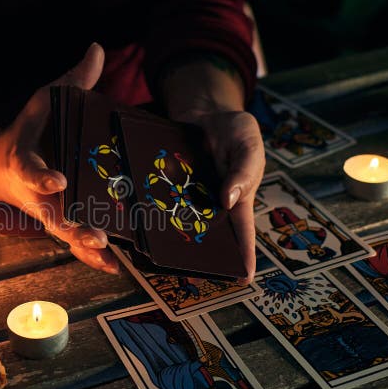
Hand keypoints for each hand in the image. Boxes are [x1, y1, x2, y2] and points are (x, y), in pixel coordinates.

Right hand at [0, 44, 118, 273]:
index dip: (42, 177)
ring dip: (85, 248)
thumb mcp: (44, 100)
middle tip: (94, 236)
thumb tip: (97, 47)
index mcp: (25, 161)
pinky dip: (91, 256)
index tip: (57, 180)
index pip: (31, 170)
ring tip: (112, 259)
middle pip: (52, 214)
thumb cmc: (27, 130)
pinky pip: (73, 242)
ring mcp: (45, 212)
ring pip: (64, 234)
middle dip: (73, 226)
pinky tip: (116, 266)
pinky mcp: (56, 222)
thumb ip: (72, 80)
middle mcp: (34, 193)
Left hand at [161, 57, 264, 282]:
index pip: (243, 232)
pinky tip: (139, 218)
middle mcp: (210, 204)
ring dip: (169, 235)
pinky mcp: (167, 186)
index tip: (243, 278)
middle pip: (206, 235)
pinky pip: (159, 200)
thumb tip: (228, 200)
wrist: (205, 110)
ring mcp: (188, 197)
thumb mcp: (248, 145)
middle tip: (190, 274)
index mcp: (237, 200)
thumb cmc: (235, 131)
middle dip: (199, 255)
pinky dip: (151, 207)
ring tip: (160, 253)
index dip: (244, 255)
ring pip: (178, 221)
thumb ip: (244, 171)